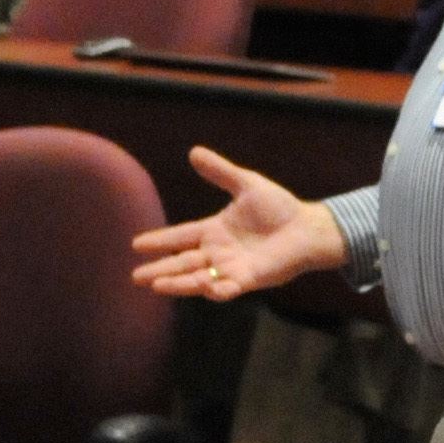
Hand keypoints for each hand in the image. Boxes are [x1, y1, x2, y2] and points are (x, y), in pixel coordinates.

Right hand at [131, 145, 349, 299]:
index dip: (160, 240)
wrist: (308, 227)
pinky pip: (229, 287)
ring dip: (179, 283)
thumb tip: (194, 152)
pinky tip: (204, 288)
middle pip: (183, 262)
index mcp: (214, 231)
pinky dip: (216, 290)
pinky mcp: (249, 279)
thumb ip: (221, 172)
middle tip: (136, 277)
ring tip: (157, 285)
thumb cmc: (279, 207)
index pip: (181, 236)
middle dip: (160, 269)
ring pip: (199, 278)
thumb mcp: (247, 184)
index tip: (136, 244)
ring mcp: (232, 267)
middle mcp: (218, 252)